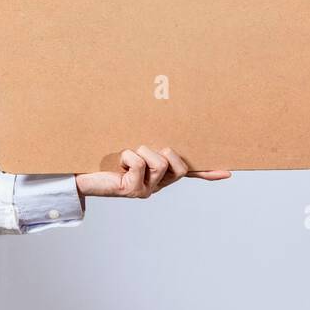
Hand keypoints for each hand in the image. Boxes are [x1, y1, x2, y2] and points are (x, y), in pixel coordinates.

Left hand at [74, 146, 229, 198]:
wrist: (80, 173)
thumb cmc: (105, 157)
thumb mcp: (130, 145)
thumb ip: (145, 139)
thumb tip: (156, 119)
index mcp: (160, 173)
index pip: (190, 174)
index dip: (209, 173)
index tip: (229, 172)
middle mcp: (156, 184)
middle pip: (178, 166)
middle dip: (164, 152)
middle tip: (144, 149)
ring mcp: (146, 190)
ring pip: (160, 164)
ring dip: (142, 152)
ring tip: (127, 155)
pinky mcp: (132, 190)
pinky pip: (139, 165)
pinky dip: (127, 156)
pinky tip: (117, 162)